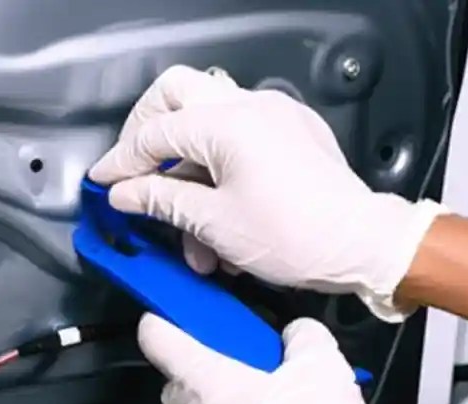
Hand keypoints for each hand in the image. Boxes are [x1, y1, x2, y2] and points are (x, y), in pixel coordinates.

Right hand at [89, 65, 447, 320]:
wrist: (360, 244)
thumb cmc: (300, 236)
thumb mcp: (214, 224)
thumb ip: (162, 201)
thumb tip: (128, 194)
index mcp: (228, 123)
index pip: (155, 132)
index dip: (122, 160)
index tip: (107, 183)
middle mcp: (253, 108)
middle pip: (177, 95)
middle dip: (147, 133)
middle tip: (134, 169)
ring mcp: (275, 117)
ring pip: (207, 120)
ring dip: (185, 165)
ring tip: (182, 220)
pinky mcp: (292, 135)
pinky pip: (239, 136)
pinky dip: (217, 167)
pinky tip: (212, 210)